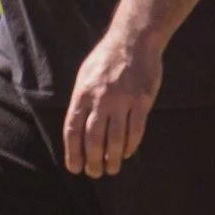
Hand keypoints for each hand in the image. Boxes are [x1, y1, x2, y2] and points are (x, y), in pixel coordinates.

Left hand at [63, 30, 163, 176]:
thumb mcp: (84, 76)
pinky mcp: (142, 101)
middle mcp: (100, 99)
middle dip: (92, 160)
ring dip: (112, 158)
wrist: (133, 41)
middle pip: (93, 138)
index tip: (74, 168)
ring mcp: (122, 100)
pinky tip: (126, 154)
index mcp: (82, 93)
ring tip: (111, 169)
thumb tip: (77, 130)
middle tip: (94, 173)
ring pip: (115, 138)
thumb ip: (81, 101)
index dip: (73, 151)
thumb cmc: (105, 60)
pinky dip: (130, 145)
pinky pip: (135, 130)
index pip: (73, 129)